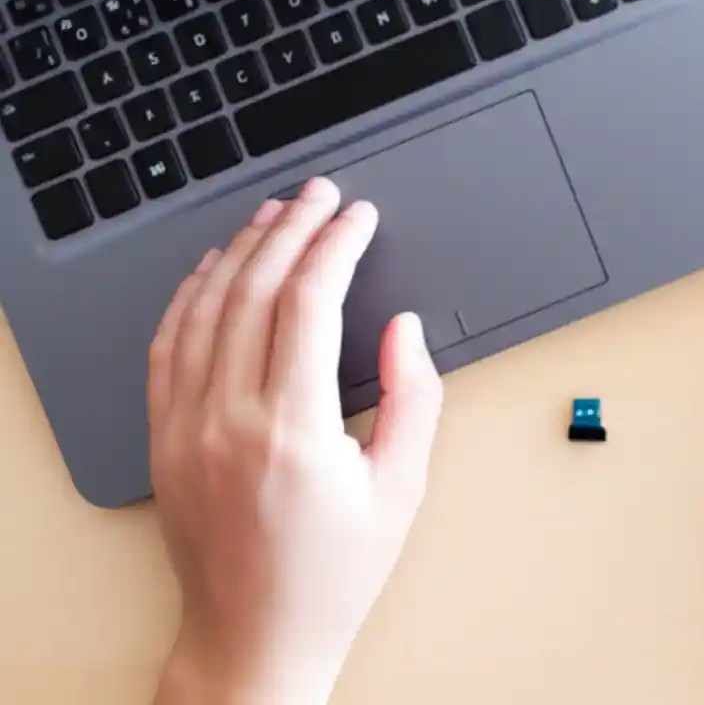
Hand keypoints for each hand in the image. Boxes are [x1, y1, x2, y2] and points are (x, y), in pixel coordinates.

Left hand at [148, 178, 443, 704]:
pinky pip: (166, 345)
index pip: (310, 303)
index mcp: (295, 430)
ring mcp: (186, 427)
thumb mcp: (401, 490)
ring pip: (205, 307)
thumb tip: (404, 328)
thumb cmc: (333, 573)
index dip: (336, 246)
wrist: (255, 635)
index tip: (359, 217)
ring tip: (272, 214)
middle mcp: (229, 419)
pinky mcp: (163, 438)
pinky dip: (189, 295)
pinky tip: (211, 269)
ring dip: (240, 250)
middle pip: (255, 290)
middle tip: (320, 194)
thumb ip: (413, 400)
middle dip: (292, 228)